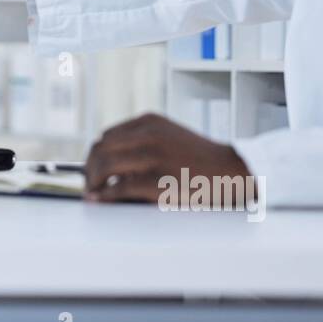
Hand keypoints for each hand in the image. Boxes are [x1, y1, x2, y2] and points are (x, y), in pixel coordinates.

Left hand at [83, 113, 255, 206]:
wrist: (233, 170)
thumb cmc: (200, 160)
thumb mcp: (169, 138)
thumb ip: (141, 145)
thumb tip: (108, 170)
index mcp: (149, 121)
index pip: (106, 137)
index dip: (95, 156)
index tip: (93, 171)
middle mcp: (148, 134)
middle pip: (100, 149)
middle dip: (89, 169)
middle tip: (89, 185)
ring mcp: (153, 156)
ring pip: (104, 165)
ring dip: (93, 181)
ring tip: (93, 193)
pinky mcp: (158, 179)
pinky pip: (119, 187)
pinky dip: (105, 195)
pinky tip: (100, 200)